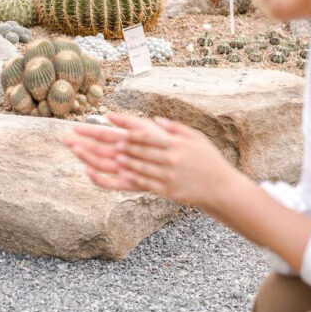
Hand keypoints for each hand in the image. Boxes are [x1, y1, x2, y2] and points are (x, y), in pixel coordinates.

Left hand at [62, 112, 235, 209]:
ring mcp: (166, 175)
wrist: (221, 188)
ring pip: (135, 166)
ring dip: (112, 158)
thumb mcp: (195, 137)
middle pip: (135, 149)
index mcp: (174, 143)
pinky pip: (141, 184)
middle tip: (90, 136)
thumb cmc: (208, 159)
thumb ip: (174, 128)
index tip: (108, 120)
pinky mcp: (166, 191)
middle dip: (111, 141)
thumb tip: (155, 120)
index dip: (126, 126)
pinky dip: (124, 178)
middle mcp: (169, 158)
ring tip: (91, 152)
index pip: (145, 133)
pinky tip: (109, 173)